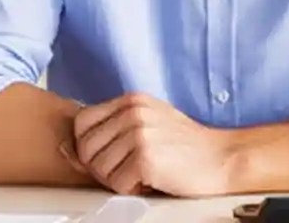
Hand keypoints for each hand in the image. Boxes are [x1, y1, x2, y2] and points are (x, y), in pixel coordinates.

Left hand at [63, 92, 236, 196]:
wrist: (221, 158)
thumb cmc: (185, 146)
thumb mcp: (147, 125)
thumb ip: (110, 131)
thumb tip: (66, 149)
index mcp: (130, 100)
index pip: (81, 122)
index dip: (87, 146)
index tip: (107, 156)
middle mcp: (132, 112)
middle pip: (86, 148)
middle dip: (102, 166)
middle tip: (127, 169)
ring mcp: (139, 133)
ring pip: (99, 169)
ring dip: (118, 179)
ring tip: (142, 172)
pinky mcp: (146, 158)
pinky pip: (117, 184)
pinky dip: (132, 188)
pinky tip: (151, 179)